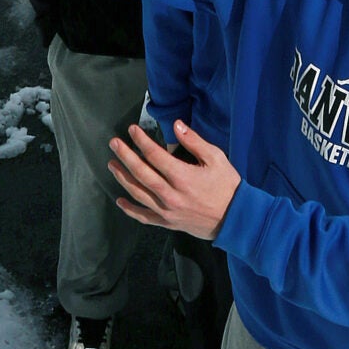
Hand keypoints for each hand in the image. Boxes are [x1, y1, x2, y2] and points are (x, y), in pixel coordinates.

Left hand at [109, 120, 238, 240]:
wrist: (235, 219)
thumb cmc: (227, 186)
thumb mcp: (216, 158)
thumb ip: (194, 141)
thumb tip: (176, 125)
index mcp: (183, 177)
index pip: (154, 155)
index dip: (141, 141)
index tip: (132, 129)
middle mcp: (171, 195)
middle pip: (141, 173)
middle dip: (125, 156)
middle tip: (114, 143)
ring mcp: (167, 211)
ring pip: (138, 193)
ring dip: (123, 178)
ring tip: (112, 165)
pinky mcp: (168, 223)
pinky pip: (144, 217)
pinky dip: (130, 210)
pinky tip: (120, 201)